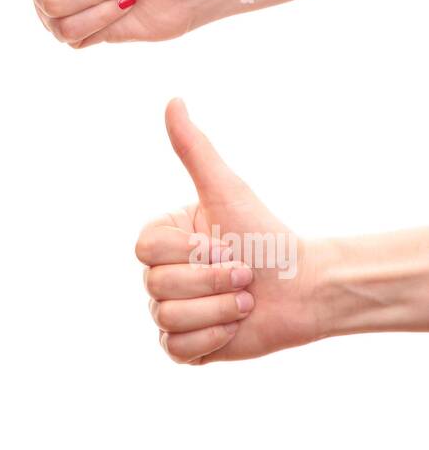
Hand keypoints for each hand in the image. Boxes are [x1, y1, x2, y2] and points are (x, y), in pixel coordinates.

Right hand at [136, 100, 320, 363]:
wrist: (304, 287)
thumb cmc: (265, 235)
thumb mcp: (226, 190)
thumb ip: (194, 148)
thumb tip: (173, 100)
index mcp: (164, 238)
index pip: (145, 250)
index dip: (187, 251)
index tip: (222, 243)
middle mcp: (163, 274)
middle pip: (155, 286)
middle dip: (209, 282)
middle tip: (243, 275)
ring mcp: (172, 311)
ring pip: (167, 318)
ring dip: (216, 311)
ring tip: (245, 303)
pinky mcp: (187, 346)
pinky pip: (177, 349)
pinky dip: (211, 338)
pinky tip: (235, 326)